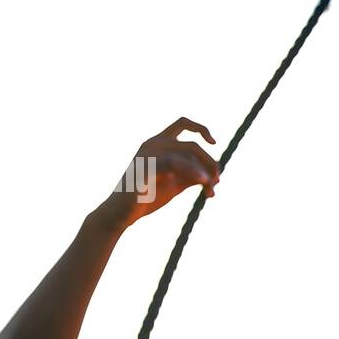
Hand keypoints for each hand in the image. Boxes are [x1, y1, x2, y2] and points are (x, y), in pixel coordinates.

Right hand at [98, 118, 218, 229]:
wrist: (121, 214)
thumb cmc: (145, 199)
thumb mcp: (174, 185)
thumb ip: (192, 176)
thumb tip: (215, 176)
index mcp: (158, 143)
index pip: (183, 124)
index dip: (201, 129)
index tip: (213, 143)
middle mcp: (153, 144)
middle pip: (192, 144)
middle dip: (210, 162)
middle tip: (216, 182)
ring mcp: (149, 154)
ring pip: (188, 153)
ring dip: (205, 172)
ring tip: (210, 191)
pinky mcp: (146, 167)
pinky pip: (176, 163)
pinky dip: (193, 171)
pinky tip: (203, 183)